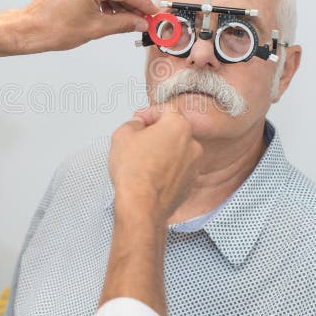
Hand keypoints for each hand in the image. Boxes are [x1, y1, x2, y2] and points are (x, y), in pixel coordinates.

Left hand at [20, 0, 157, 52]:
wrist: (30, 29)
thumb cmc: (53, 28)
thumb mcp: (97, 28)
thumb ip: (124, 23)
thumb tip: (139, 22)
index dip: (143, 4)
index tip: (154, 14)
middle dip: (132, 6)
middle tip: (145, 21)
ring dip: (119, 4)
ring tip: (130, 22)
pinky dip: (105, 1)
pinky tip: (113, 14)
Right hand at [108, 108, 201, 222]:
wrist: (142, 205)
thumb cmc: (135, 173)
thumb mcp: (122, 135)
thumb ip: (133, 124)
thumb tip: (137, 126)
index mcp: (178, 126)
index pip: (165, 110)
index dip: (148, 113)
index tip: (139, 120)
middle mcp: (192, 144)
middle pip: (173, 131)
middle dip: (156, 134)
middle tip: (138, 142)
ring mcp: (193, 165)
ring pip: (176, 152)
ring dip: (162, 153)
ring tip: (143, 162)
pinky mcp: (190, 184)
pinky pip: (177, 171)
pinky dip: (167, 171)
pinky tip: (150, 176)